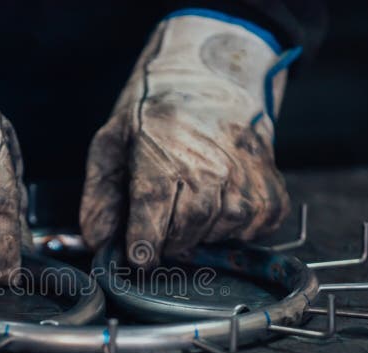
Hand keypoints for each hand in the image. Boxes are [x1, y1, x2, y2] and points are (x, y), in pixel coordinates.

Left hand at [80, 10, 295, 269]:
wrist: (215, 76)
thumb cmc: (157, 114)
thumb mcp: (113, 142)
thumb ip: (101, 196)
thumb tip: (96, 242)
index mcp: (163, 151)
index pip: (153, 206)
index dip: (145, 242)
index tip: (139, 261)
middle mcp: (210, 164)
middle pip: (188, 229)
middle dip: (169, 242)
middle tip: (160, 231)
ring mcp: (246, 175)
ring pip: (222, 231)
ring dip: (202, 233)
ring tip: (191, 207)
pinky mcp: (272, 185)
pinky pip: (257, 228)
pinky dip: (237, 228)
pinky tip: (220, 206)